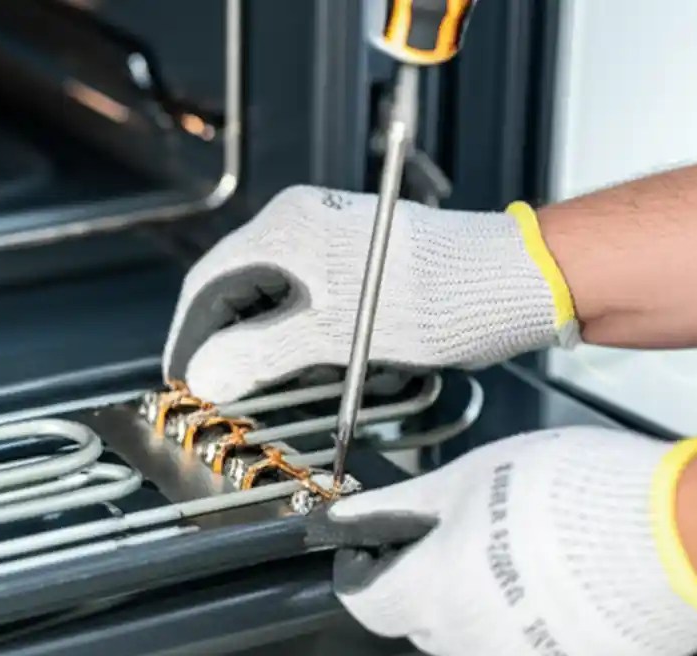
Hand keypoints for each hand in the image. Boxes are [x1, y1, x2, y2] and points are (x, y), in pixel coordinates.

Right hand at [162, 186, 577, 401]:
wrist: (513, 281)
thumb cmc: (439, 295)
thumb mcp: (336, 336)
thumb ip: (261, 354)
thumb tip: (207, 373)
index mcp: (288, 228)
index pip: (208, 282)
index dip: (190, 336)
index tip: (184, 379)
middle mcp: (302, 224)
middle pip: (235, 288)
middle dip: (223, 341)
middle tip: (218, 390)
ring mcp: (330, 241)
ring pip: (269, 297)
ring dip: (259, 342)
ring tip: (258, 387)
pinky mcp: (355, 261)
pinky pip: (303, 299)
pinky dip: (293, 335)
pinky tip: (303, 367)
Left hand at [328, 427, 696, 655]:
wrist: (668, 536)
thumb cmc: (568, 499)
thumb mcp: (466, 478)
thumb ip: (400, 504)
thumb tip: (351, 514)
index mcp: (432, 593)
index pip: (363, 601)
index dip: (361, 566)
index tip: (373, 541)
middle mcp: (467, 639)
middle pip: (415, 615)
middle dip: (419, 573)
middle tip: (451, 526)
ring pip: (467, 628)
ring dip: (472, 590)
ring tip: (508, 538)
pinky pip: (518, 640)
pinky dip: (517, 609)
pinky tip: (543, 568)